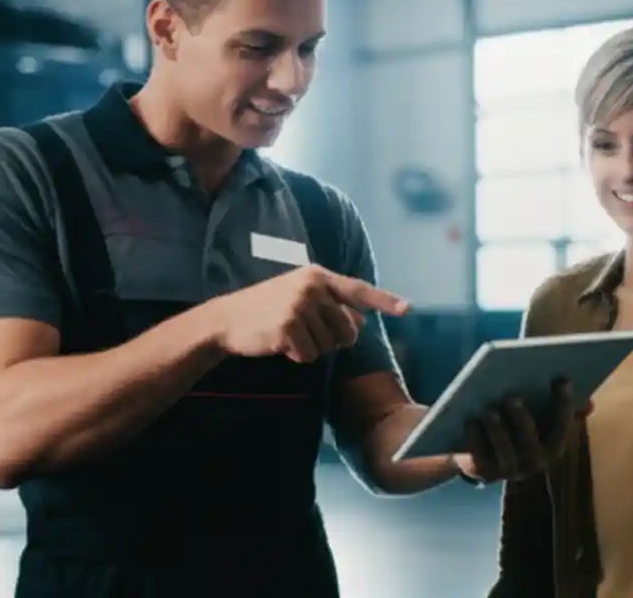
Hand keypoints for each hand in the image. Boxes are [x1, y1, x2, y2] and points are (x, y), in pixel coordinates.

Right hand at [210, 265, 409, 362]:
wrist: (226, 320)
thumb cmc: (265, 309)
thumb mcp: (298, 296)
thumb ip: (330, 305)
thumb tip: (361, 322)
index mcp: (316, 276)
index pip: (357, 290)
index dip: (383, 301)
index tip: (406, 308)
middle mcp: (311, 287)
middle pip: (348, 329)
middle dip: (332, 339)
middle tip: (305, 332)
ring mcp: (299, 306)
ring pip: (329, 346)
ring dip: (311, 348)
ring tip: (287, 334)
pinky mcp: (288, 327)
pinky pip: (310, 355)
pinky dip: (297, 356)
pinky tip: (279, 343)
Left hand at [451, 379, 580, 483]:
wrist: (483, 457)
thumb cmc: (516, 429)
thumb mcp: (539, 419)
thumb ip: (558, 408)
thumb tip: (589, 404)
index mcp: (552, 447)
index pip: (562, 426)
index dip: (563, 403)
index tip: (561, 379)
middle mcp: (534, 463)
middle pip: (530, 442)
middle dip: (522, 419)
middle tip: (513, 397)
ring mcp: (509, 470)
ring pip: (505, 451)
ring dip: (498, 430)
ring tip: (489, 409)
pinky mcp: (484, 472)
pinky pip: (480, 457)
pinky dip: (475, 439)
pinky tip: (470, 421)